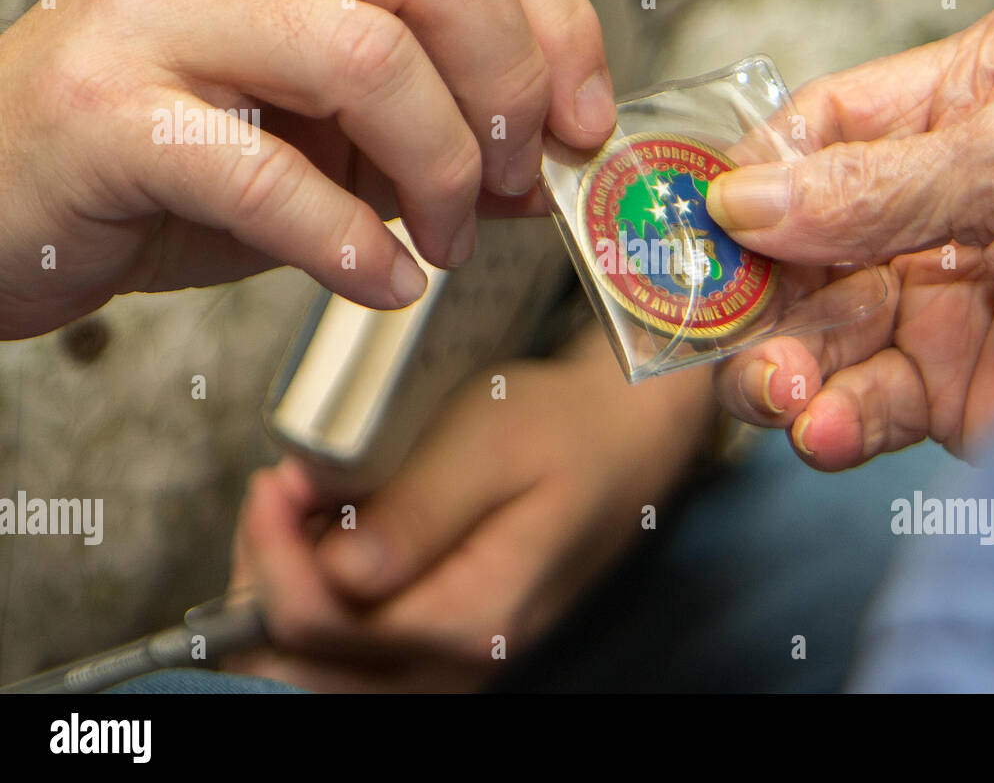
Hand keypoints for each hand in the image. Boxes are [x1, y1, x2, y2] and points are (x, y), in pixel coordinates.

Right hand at [0, 0, 614, 338]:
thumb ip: (436, 135)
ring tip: (440, 243)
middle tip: (513, 184)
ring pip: (369, 59)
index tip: (582, 123)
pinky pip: (271, 175)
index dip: (559, 25)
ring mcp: (161, 12)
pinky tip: (378, 282)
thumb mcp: (330, 135)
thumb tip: (547, 169)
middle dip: (510, 90)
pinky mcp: (112, 112)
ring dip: (440, 176)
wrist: (2, 197)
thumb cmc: (174, 157)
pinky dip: (351, 247)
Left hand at [224, 331, 713, 690]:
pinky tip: (329, 535)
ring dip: (286, 591)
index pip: (326, 622)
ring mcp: (455, 658)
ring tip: (299, 509)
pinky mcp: (448, 640)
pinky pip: (353, 649)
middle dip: (267, 580)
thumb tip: (335, 571)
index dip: (276, 551)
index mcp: (476, 614)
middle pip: (309, 664)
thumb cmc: (564, 428)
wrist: (626, 435)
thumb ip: (418, 509)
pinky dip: (319, 598)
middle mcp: (463, 659)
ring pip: (323, 666)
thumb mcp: (492, 442)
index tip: (281, 476)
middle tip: (279, 493)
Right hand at [707, 8, 993, 468]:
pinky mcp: (936, 382)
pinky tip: (823, 427)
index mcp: (957, 102)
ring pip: (811, 330)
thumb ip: (870, 184)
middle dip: (762, 290)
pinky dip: (830, 420)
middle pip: (796, 241)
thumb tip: (742, 201)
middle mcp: (929, 198)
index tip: (710, 217)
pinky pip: (856, 400)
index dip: (759, 173)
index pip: (822, 127)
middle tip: (723, 321)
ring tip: (780, 392)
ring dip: (781, 366)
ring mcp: (927, 295)